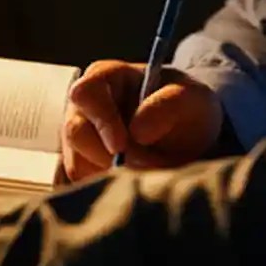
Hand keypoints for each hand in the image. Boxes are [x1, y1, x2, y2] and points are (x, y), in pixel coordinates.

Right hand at [61, 60, 222, 180]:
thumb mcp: (190, 98)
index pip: (86, 93)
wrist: (190, 133)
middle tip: (143, 168)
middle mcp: (85, 106)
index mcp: (105, 76)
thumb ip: (167, 106)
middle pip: (76, 133)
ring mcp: (81, 138)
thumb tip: (137, 132)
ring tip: (148, 173)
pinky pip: (85, 184)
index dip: (101, 119)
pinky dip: (109, 189)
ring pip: (79, 164)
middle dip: (107, 156)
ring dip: (111, 175)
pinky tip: (134, 182)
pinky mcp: (84, 166)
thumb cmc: (185, 105)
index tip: (121, 146)